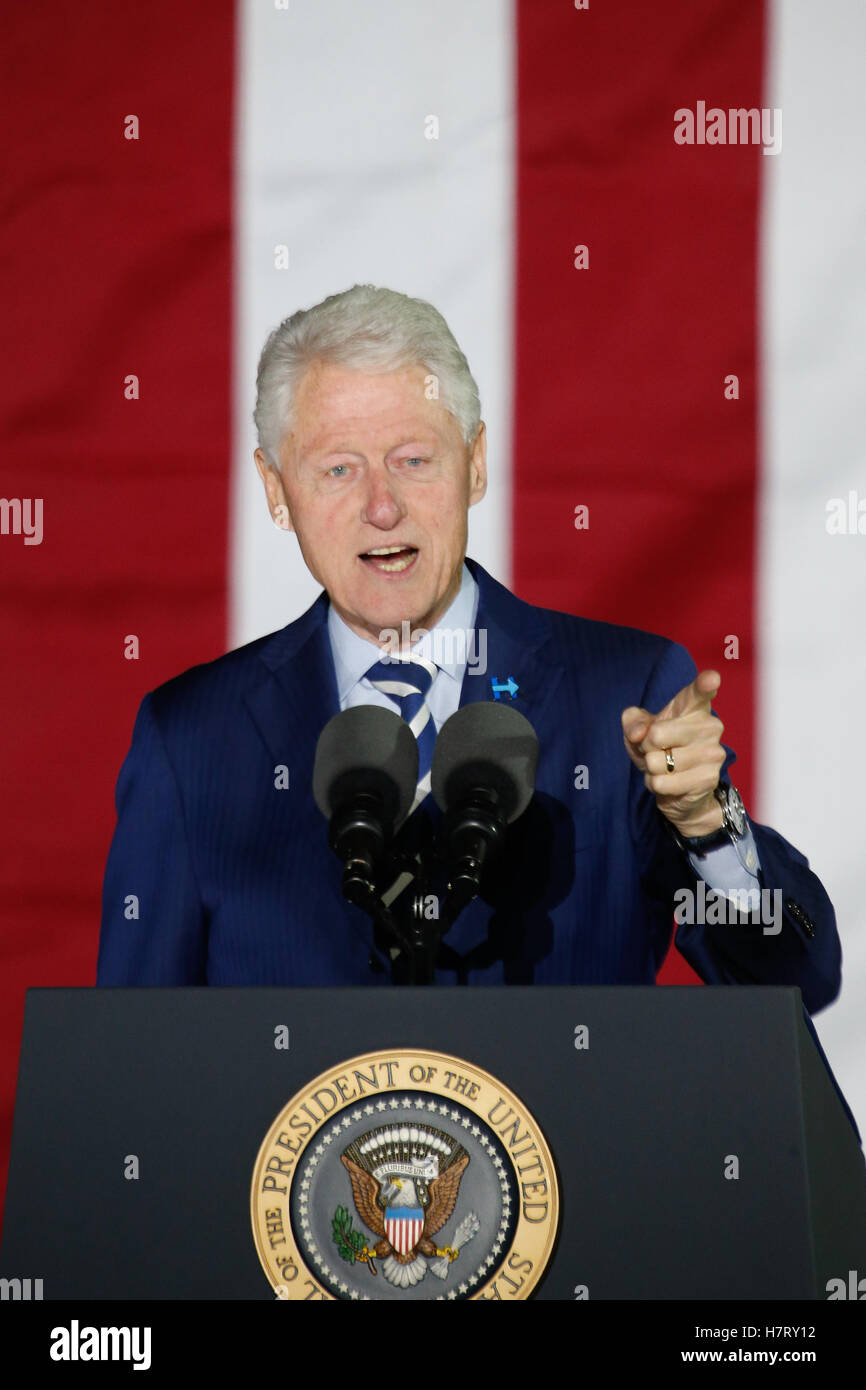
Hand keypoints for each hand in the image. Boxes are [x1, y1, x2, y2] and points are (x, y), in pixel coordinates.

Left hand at [621, 670, 725, 835]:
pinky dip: (655, 784)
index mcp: (693, 707)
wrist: (677, 786)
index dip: (705, 684)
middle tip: (657, 749)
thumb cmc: (660, 748)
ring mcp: (712, 753)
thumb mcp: (639, 730)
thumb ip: (633, 722)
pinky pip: (662, 783)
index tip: (711, 678)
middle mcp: (709, 726)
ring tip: (665, 766)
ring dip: (651, 769)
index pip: (699, 692)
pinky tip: (669, 782)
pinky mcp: (709, 779)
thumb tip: (640, 733)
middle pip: (657, 735)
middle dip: (645, 746)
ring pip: (657, 763)